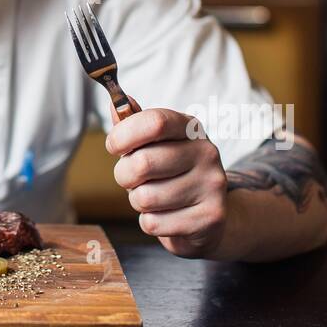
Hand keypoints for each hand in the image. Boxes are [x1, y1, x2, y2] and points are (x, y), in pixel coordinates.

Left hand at [106, 97, 227, 257]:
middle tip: (131, 179)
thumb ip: (134, 125)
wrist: (213, 216)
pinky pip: (154, 223)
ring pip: (145, 197)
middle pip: (142, 163)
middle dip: (124, 175)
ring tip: (153, 197)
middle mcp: (206, 152)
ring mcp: (211, 185)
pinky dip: (150, 222)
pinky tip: (166, 216)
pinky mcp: (210, 217)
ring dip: (138, 201)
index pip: (154, 122)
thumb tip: (115, 103)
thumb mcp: (157, 145)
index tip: (113, 146)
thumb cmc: (173, 174)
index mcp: (190, 128)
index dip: (123, 135)